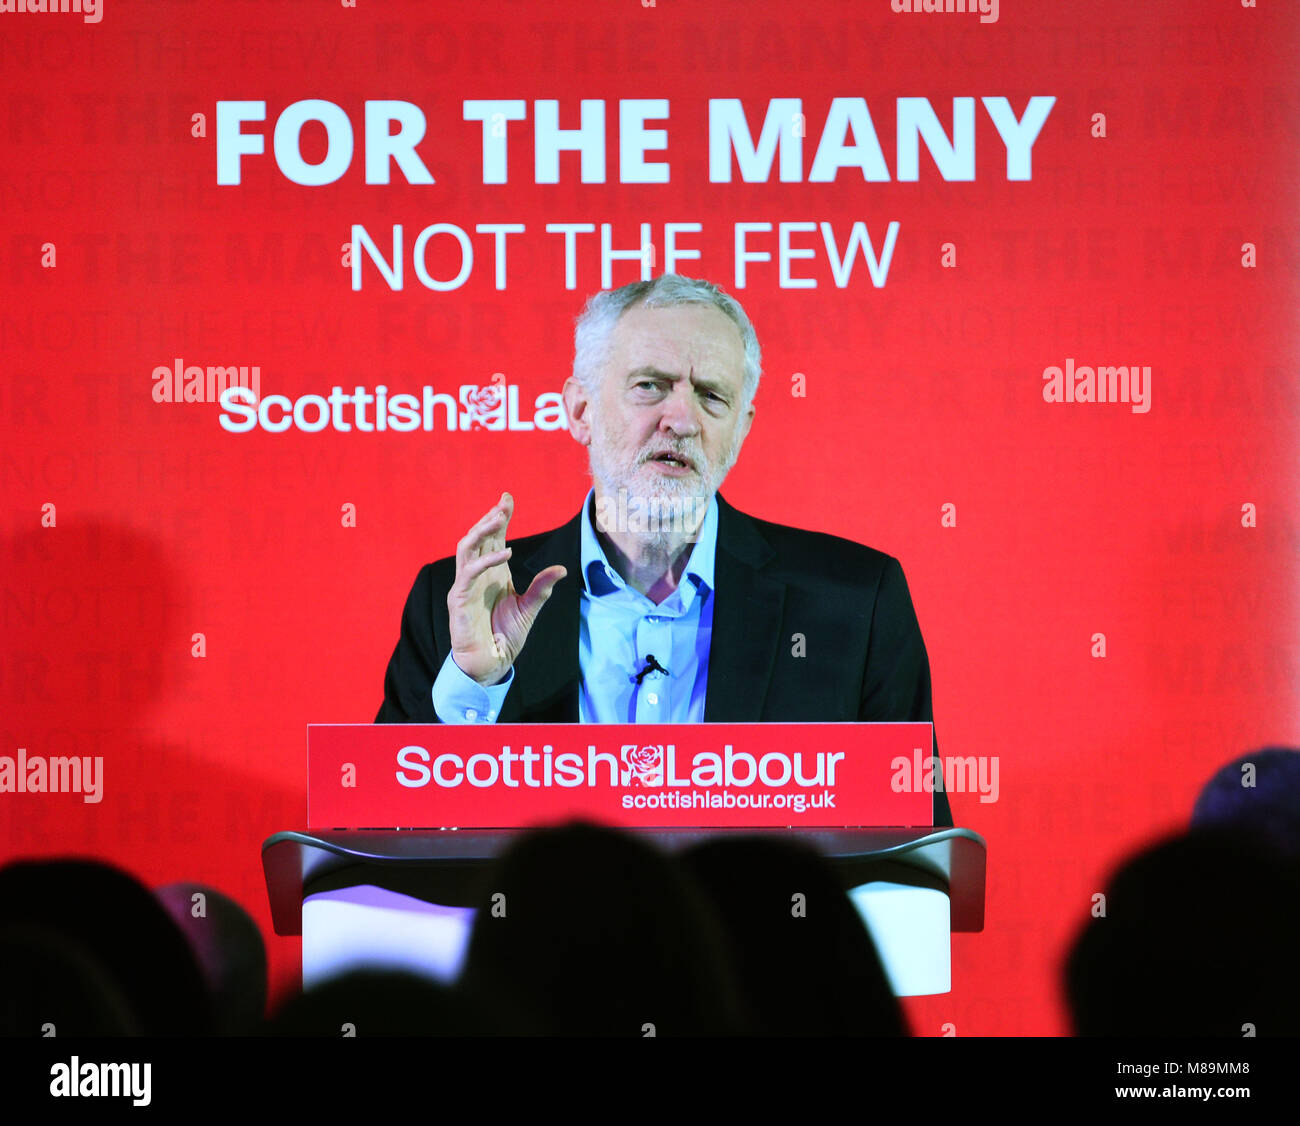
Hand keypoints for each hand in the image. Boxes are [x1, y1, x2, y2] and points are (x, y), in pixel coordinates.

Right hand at [447, 492, 566, 686]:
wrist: (491, 662)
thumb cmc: (505, 635)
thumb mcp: (529, 608)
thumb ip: (542, 588)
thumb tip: (562, 569)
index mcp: (492, 572)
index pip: (493, 537)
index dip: (499, 517)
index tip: (508, 498)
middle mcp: (477, 574)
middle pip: (479, 536)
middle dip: (491, 517)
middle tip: (504, 502)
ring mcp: (465, 584)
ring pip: (467, 547)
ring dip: (481, 530)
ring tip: (499, 517)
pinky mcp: (459, 597)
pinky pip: (470, 572)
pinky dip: (488, 560)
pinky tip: (508, 552)